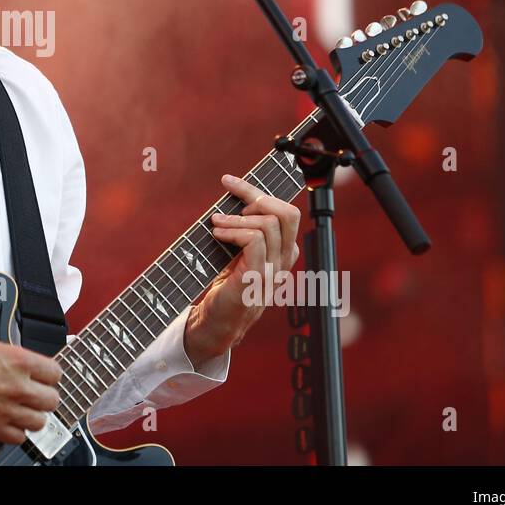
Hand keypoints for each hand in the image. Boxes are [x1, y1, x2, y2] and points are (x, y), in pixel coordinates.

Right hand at [0, 336, 62, 444]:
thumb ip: (13, 356)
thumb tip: (24, 364)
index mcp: (19, 360)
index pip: (55, 373)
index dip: (49, 375)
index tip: (44, 378)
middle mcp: (18, 386)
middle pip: (52, 400)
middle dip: (44, 397)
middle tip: (34, 395)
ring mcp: (7, 409)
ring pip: (40, 422)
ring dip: (32, 416)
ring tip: (21, 410)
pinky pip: (19, 438)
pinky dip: (16, 432)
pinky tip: (8, 422)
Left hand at [183, 173, 301, 364]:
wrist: (216, 322)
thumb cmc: (225, 284)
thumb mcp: (238, 251)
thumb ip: (244, 228)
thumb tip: (234, 196)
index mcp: (283, 252)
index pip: (287, 213)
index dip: (259, 192)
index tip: (230, 182)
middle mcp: (283, 261)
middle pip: (288, 214)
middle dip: (255, 197)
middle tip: (230, 203)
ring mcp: (272, 271)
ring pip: (269, 225)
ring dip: (237, 218)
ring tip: (216, 223)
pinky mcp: (255, 279)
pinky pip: (255, 241)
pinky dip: (234, 231)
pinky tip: (218, 234)